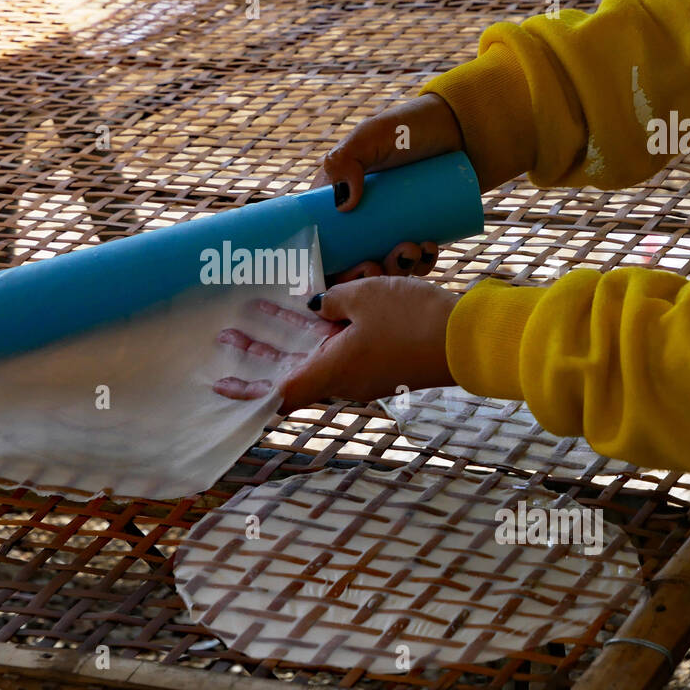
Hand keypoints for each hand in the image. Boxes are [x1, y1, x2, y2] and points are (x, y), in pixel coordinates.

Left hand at [213, 277, 459, 412]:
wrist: (468, 338)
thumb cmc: (412, 319)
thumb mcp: (363, 297)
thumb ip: (331, 300)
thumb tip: (315, 308)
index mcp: (332, 372)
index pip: (278, 393)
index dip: (247, 391)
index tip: (220, 384)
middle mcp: (344, 381)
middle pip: (290, 372)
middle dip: (257, 354)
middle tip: (227, 335)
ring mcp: (364, 374)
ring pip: (315, 356)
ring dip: (288, 337)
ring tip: (258, 311)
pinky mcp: (383, 364)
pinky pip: (341, 350)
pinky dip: (319, 333)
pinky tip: (313, 307)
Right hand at [314, 93, 462, 280]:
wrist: (456, 128)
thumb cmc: (406, 127)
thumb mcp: (369, 137)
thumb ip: (346, 159)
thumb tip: (343, 205)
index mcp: (335, 202)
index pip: (321, 244)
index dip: (327, 268)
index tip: (344, 271)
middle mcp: (360, 219)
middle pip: (352, 262)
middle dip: (364, 275)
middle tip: (379, 264)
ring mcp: (390, 228)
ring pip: (386, 264)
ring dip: (396, 270)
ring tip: (412, 250)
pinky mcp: (417, 231)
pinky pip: (415, 260)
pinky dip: (422, 263)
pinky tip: (428, 252)